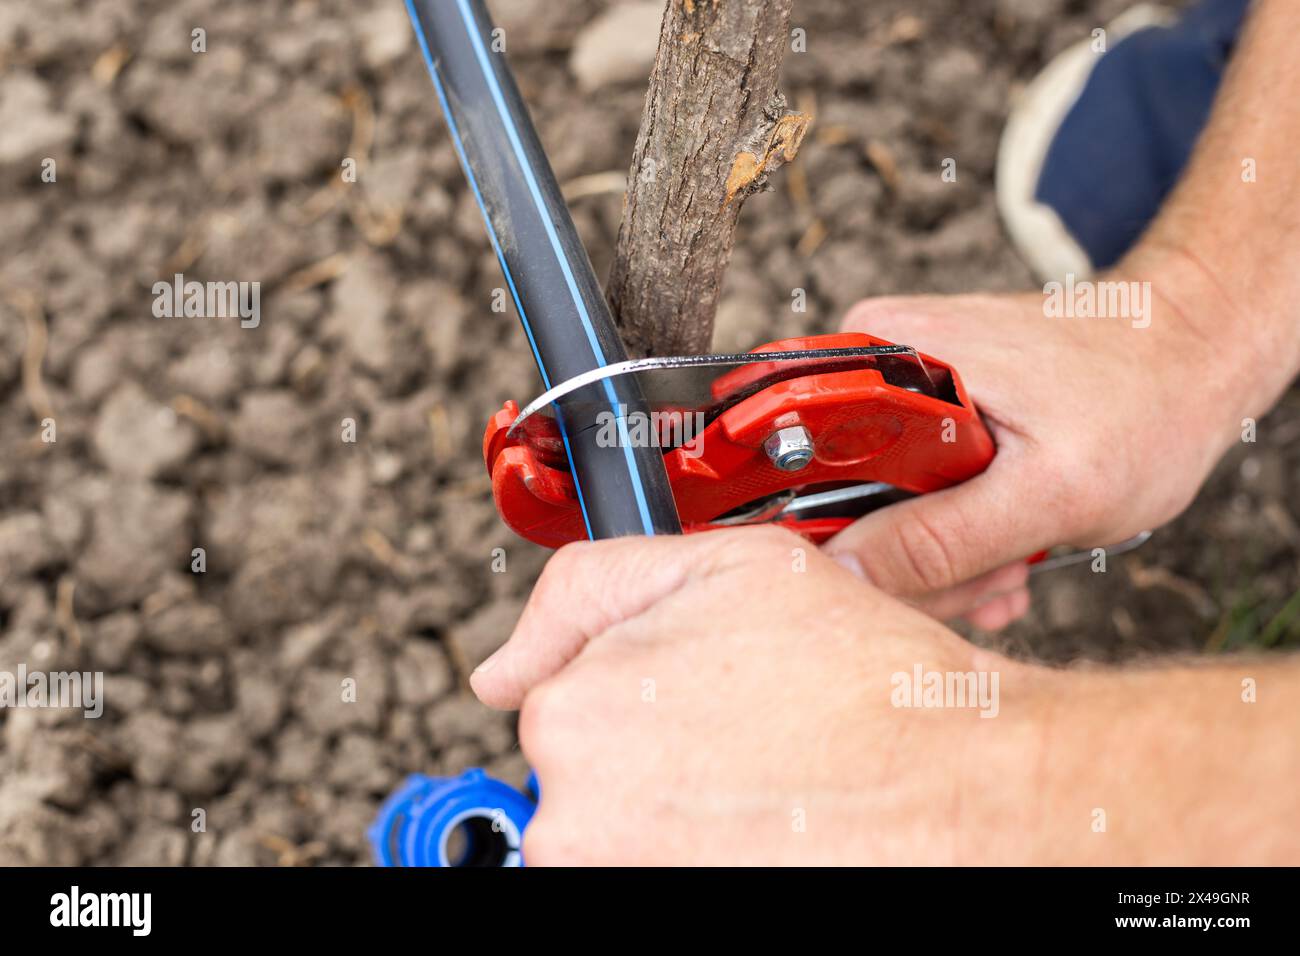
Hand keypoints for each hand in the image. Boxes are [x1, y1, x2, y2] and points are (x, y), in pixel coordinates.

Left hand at [471, 526, 1054, 864]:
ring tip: (762, 781)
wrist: (967, 790)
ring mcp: (618, 878)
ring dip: (675, 806)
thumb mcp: (725, 570)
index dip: (642, 678)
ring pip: (620, 827)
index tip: (703, 688)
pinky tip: (757, 825)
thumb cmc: (866, 684)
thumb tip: (497, 667)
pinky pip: (654, 866)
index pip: (561, 694)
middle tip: (745, 734)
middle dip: (653, 746)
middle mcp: (575, 816)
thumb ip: (587, 588)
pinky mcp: (658, 914)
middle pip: (587, 768)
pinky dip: (694, 850)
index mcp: (572, 714)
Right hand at [828, 268, 1246, 627]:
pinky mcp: (928, 414)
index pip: (798, 456)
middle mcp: (879, 362)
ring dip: (946, 560)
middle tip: (992, 582)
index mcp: (885, 355)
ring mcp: (903, 389)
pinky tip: (1008, 559)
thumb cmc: (1145, 401)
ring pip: (877, 507)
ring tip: (1013, 570)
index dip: (830, 535)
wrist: (1195, 359)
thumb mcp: (1050, 491)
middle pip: (837, 495)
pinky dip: (958, 538)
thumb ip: (944, 538)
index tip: (896, 583)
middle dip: (913, 562)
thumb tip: (845, 572)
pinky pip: (911, 495)